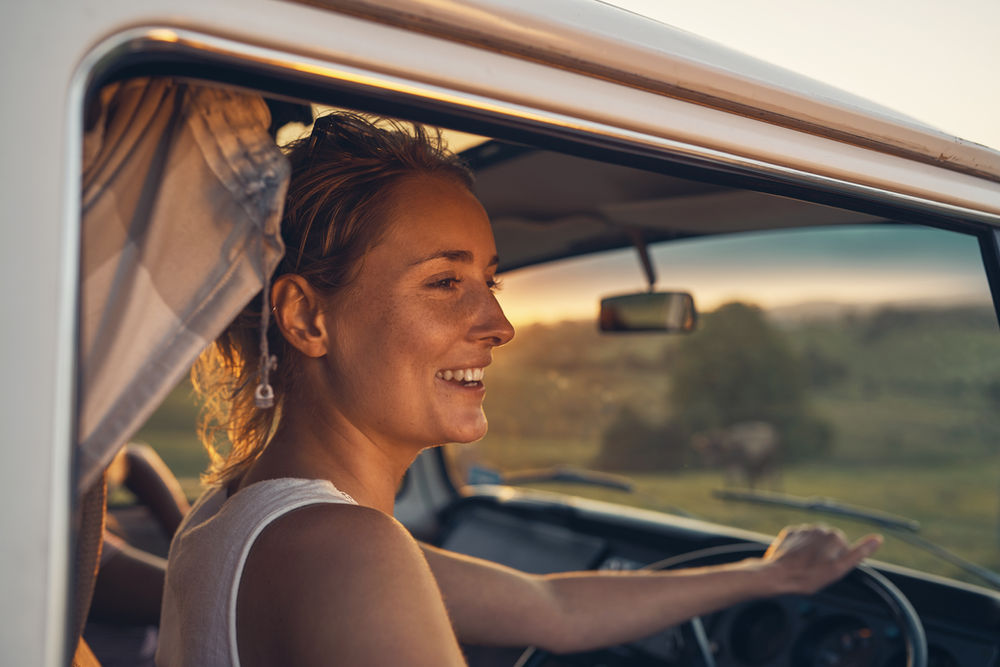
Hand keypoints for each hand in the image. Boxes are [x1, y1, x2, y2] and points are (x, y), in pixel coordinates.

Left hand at [761, 524, 881, 594]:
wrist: (778, 575)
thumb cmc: (809, 576)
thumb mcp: (839, 569)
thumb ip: (859, 553)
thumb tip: (878, 538)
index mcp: (834, 535)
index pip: (844, 549)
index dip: (837, 562)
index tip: (827, 570)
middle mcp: (819, 528)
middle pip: (829, 544)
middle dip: (825, 556)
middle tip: (816, 571)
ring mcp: (803, 529)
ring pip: (814, 542)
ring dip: (812, 552)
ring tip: (805, 567)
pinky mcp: (790, 533)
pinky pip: (800, 540)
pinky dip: (799, 549)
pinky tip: (795, 560)